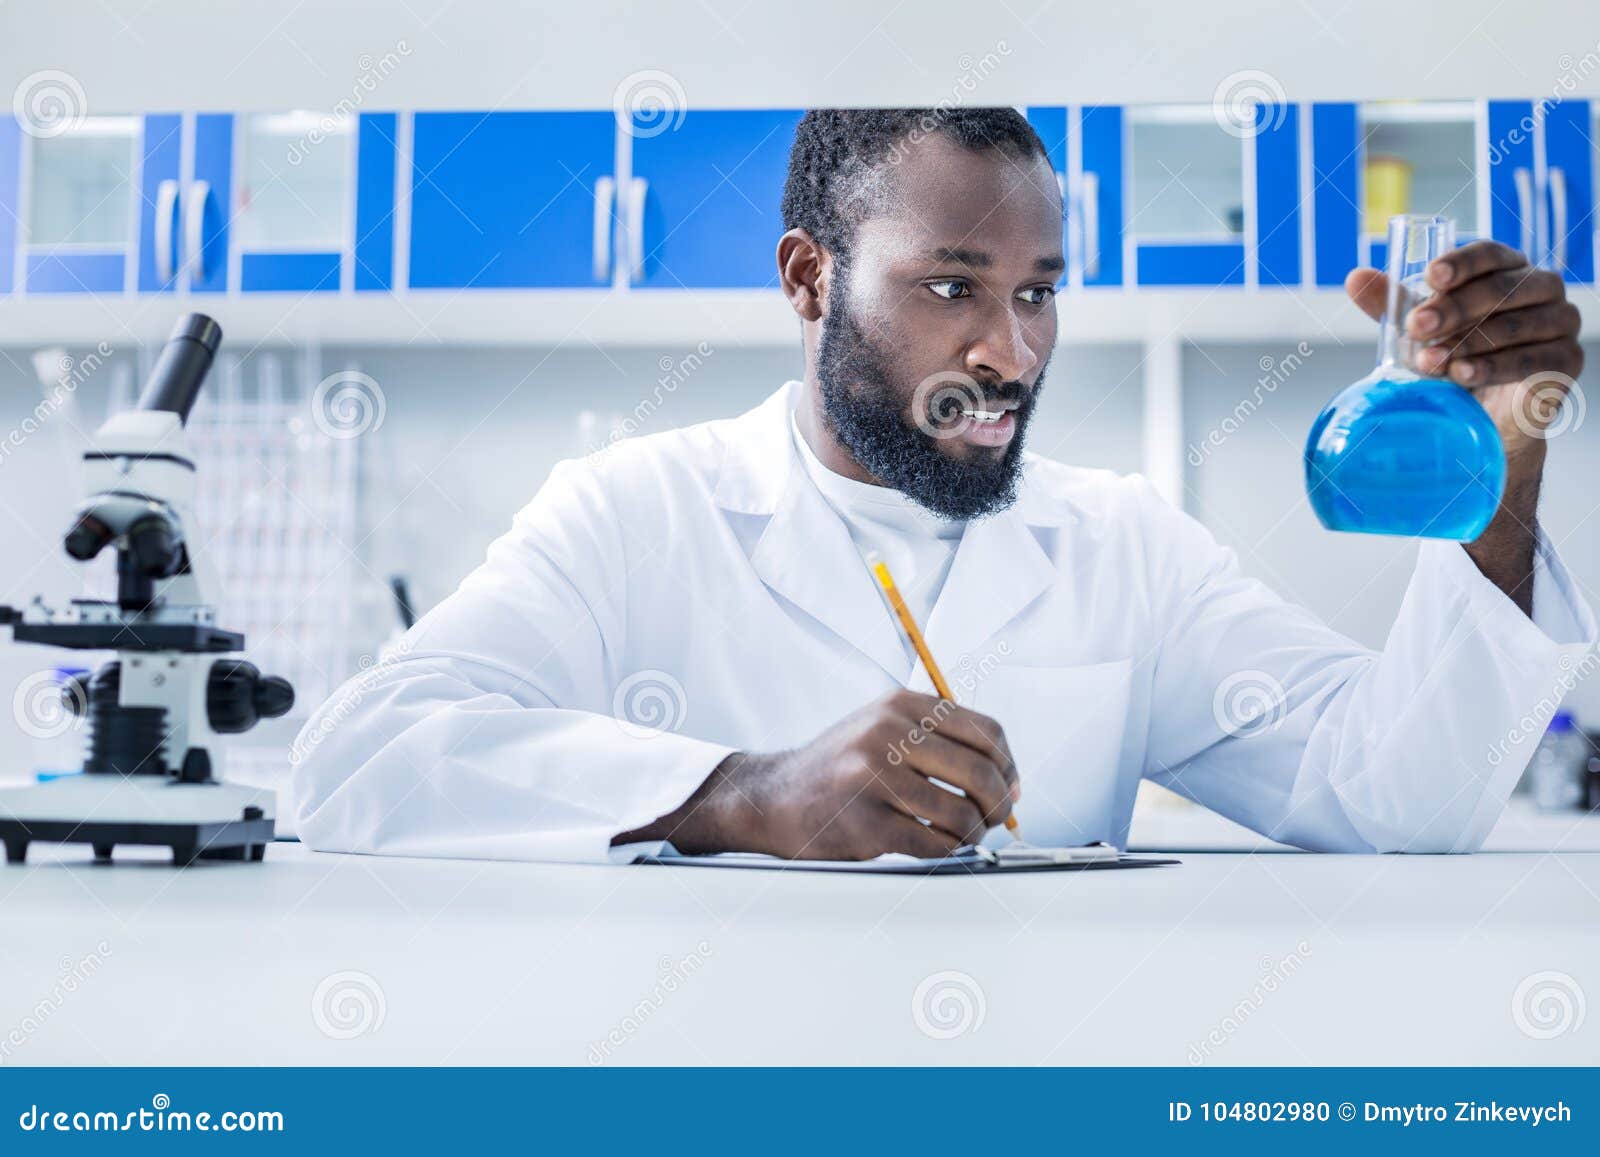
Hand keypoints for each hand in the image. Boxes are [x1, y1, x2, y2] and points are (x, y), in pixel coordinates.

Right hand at [619, 689, 1018, 858]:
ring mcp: (874, 777)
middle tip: (994, 818)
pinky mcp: (866, 823)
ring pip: (961, 813)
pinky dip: (945, 852)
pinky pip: (933, 845)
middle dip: (999, 803)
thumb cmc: (840, 767)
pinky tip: (933, 845)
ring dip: (972, 833)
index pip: (987, 731)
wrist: (773, 797)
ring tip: (960, 835)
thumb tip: (1010, 780)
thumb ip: (941, 740)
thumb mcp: (884, 728)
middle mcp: (888, 733)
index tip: (1009, 786)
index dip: (1009, 764)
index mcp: (901, 705)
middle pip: (981, 771)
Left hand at [1345, 241, 1584, 459]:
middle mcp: (1542, 288)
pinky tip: (1463, 376)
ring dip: (1468, 342)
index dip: (1462, 263)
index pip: (1491, 253)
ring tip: (1430, 361)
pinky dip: (1493, 367)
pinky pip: (1532, 359)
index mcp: (1508, 269)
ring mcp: (1561, 322)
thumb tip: (1354, 277)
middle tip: (1417, 326)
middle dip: (1455, 308)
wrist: (1482, 414)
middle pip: (1502, 289)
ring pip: (1516, 325)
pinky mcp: (1567, 360)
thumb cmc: (1452, 356)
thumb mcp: (1421, 328)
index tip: (1431, 276)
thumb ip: (1392, 303)